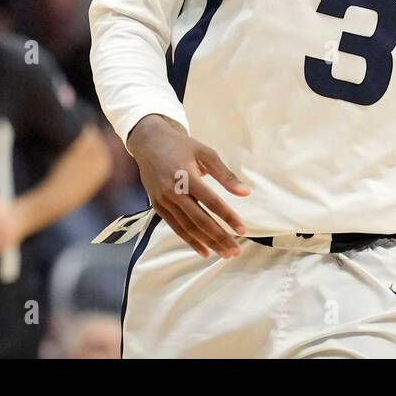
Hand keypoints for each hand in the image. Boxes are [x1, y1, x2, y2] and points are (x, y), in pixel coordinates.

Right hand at [127, 114, 250, 259]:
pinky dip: (190, 241)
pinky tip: (204, 251)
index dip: (228, 217)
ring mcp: (163, 201)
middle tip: (235, 251)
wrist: (150, 143)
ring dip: (207, 243)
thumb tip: (246, 193)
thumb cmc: (182, 146)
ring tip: (224, 253)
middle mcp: (172, 191)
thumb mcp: (206, 153)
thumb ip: (225, 174)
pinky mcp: (158, 206)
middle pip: (199, 220)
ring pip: (188, 227)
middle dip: (219, 237)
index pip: (211, 201)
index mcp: (186, 176)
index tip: (242, 230)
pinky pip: (176, 227)